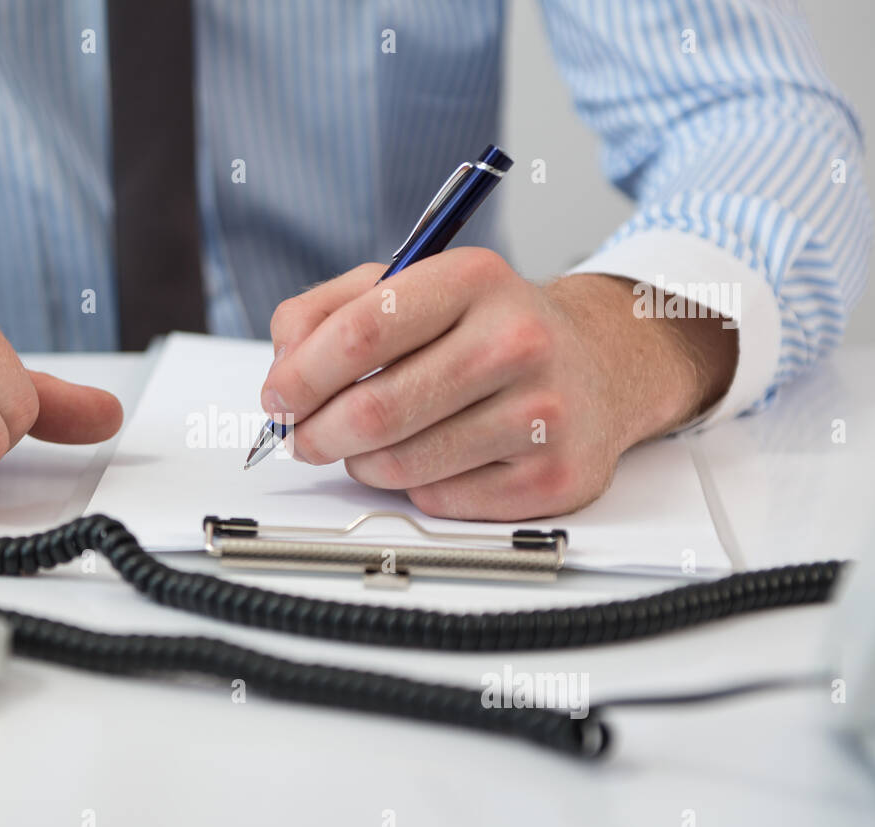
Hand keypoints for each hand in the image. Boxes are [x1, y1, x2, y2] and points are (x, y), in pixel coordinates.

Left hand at [261, 248, 736, 519]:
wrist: (596, 367)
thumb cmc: (485, 330)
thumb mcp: (411, 289)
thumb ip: (327, 313)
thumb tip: (283, 370)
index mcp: (473, 280)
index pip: (361, 332)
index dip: (301, 375)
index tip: (278, 398)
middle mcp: (518, 340)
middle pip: (375, 410)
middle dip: (316, 433)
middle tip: (302, 437)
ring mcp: (542, 413)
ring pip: (400, 464)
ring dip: (362, 462)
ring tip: (372, 442)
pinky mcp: (552, 477)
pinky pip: (440, 499)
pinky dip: (415, 486)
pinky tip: (435, 457)